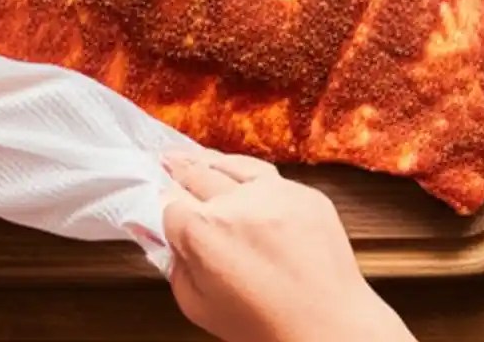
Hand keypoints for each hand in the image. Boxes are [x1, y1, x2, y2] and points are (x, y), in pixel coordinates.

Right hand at [162, 151, 414, 341]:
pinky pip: (266, 173)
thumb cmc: (268, 328)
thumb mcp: (198, 306)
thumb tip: (168, 239)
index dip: (157, 199)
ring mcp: (275, 194)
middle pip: (193, 172)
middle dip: (176, 169)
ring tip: (193, 159)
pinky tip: (235, 173)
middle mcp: (237, 205)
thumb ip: (176, 265)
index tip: (152, 195)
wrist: (330, 330)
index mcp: (203, 232)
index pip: (165, 200)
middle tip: (164, 164)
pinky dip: (246, 174)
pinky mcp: (304, 194)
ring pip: (230, 163)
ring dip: (207, 160)